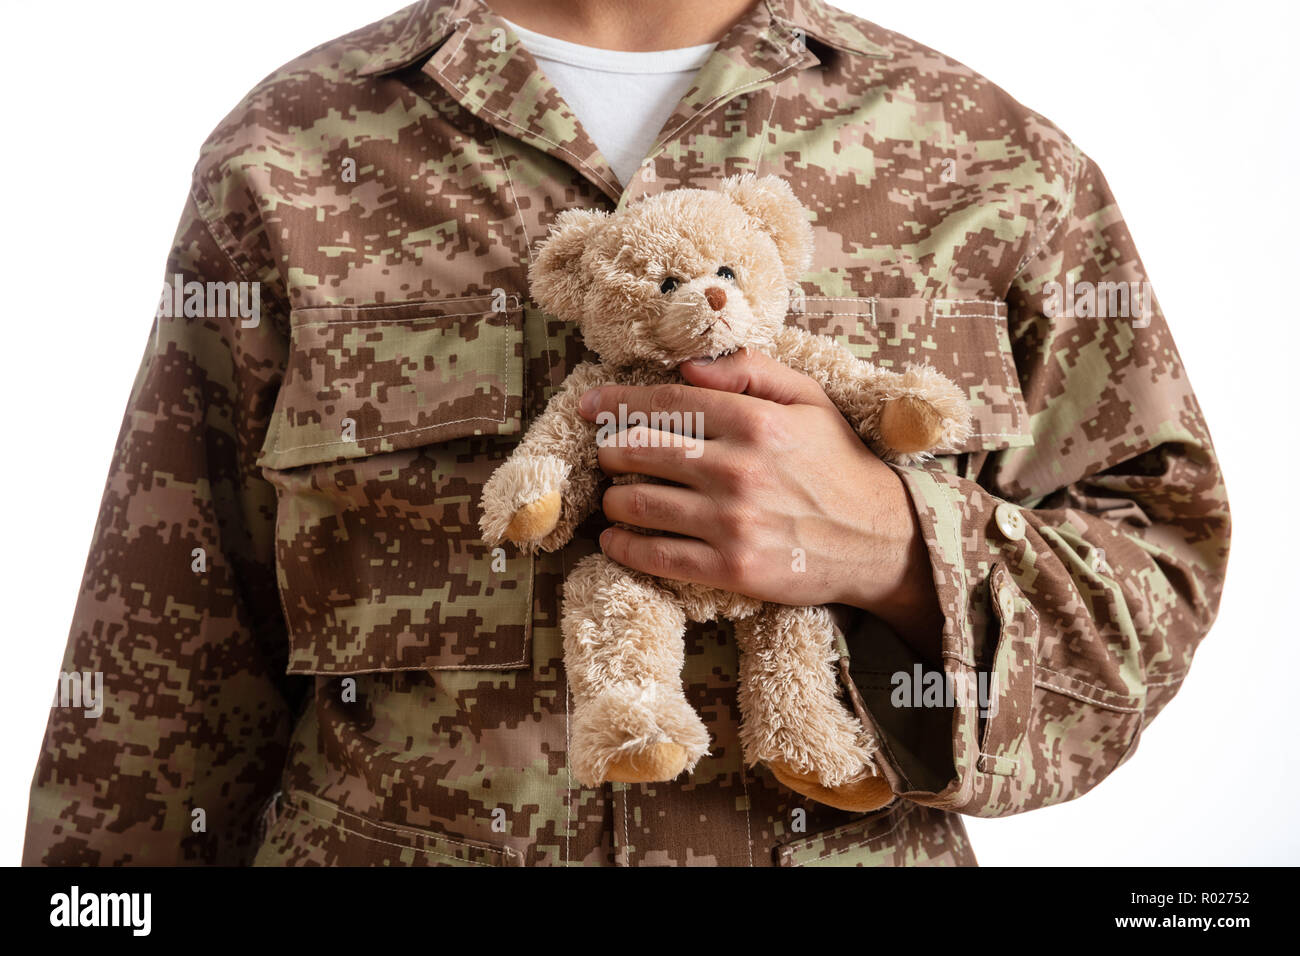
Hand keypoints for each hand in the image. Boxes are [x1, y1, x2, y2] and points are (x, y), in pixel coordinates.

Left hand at [577, 348, 942, 656]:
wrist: (881, 540)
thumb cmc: (839, 465)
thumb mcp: (811, 400)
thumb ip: (751, 371)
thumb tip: (687, 365)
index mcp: (755, 421)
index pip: (666, 403)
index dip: (616, 402)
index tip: (588, 407)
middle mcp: (737, 469)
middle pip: (638, 450)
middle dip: (611, 450)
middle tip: (609, 456)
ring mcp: (731, 522)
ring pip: (636, 502)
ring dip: (614, 499)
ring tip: (618, 497)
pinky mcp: (730, 568)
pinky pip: (653, 555)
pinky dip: (622, 546)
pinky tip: (615, 539)